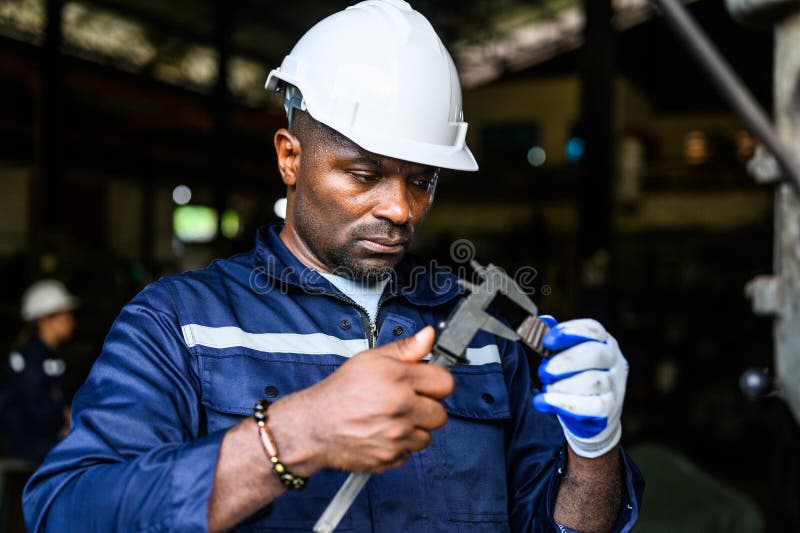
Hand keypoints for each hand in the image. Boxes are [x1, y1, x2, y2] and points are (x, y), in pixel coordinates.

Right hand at [269, 327, 453, 473]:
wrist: (314, 426)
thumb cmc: (340, 392)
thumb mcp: (370, 359)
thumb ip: (405, 349)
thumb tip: (428, 336)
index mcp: (399, 379)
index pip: (445, 383)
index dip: (435, 383)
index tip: (425, 385)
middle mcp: (401, 408)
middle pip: (440, 414)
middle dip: (426, 408)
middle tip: (406, 403)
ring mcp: (397, 436)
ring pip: (427, 436)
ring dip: (414, 430)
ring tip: (392, 419)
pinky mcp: (390, 457)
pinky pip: (410, 453)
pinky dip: (400, 447)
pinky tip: (383, 434)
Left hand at [532, 317, 627, 457]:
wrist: (590, 414)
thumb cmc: (574, 376)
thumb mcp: (564, 355)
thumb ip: (555, 340)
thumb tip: (543, 321)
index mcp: (604, 342)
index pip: (592, 330)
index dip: (569, 332)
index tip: (547, 340)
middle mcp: (614, 360)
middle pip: (594, 353)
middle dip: (565, 361)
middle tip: (544, 371)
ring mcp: (615, 385)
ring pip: (592, 381)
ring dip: (562, 385)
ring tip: (547, 388)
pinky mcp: (610, 408)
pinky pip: (592, 406)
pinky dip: (565, 403)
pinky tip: (546, 401)